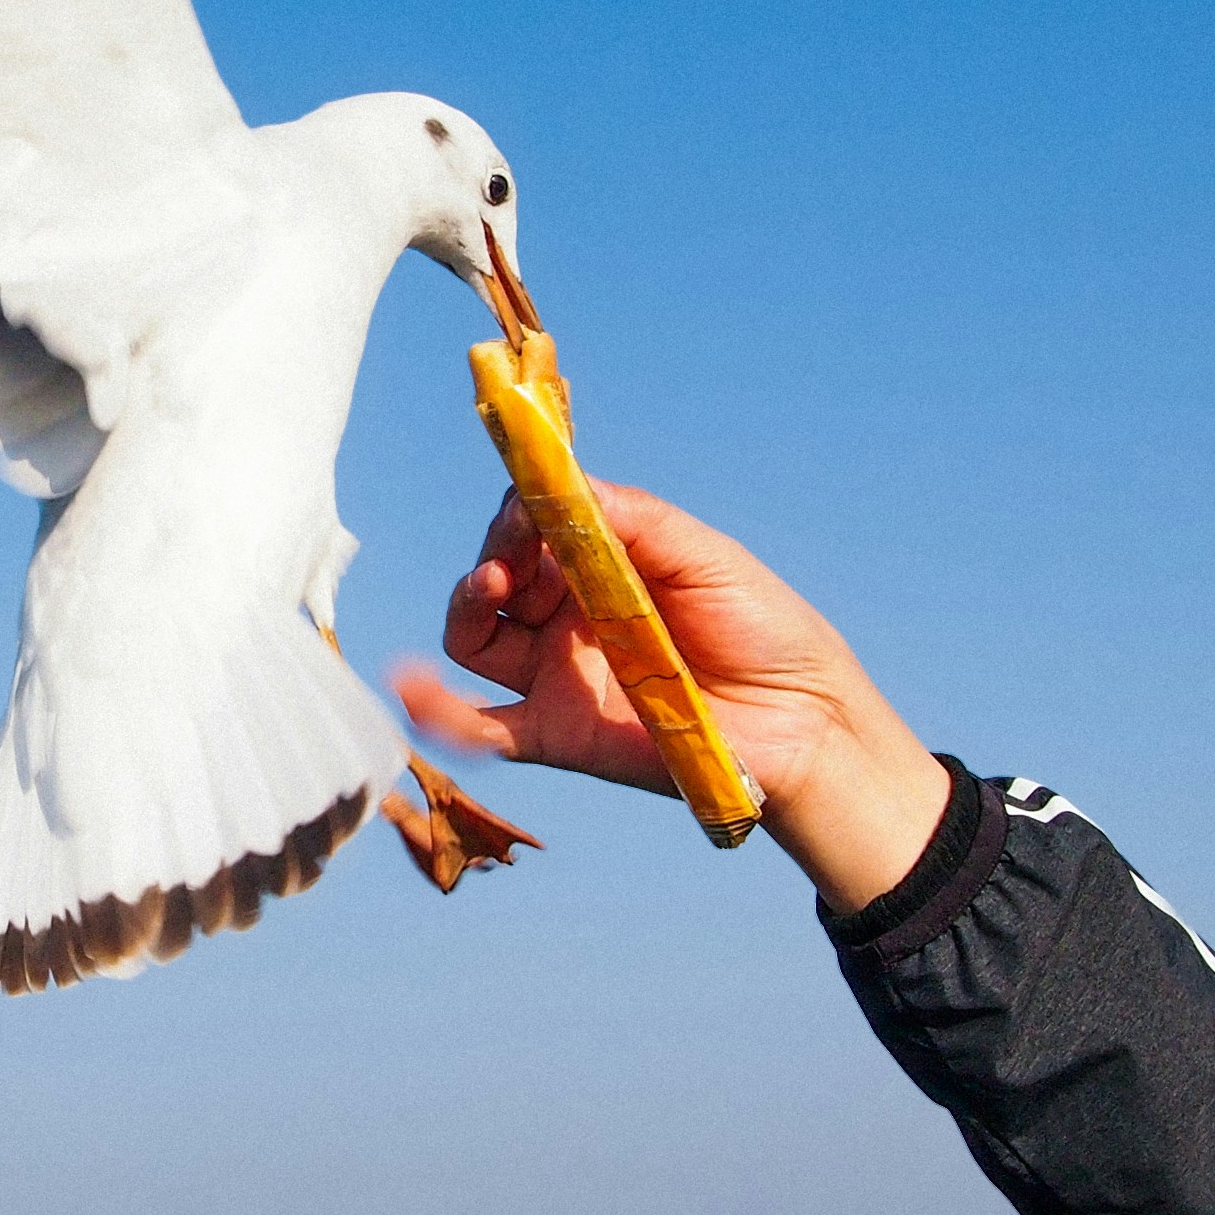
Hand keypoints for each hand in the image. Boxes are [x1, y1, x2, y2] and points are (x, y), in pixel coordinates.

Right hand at [393, 483, 952, 913]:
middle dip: (497, 554)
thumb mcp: (699, 555)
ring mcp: (558, 676)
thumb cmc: (762, 629)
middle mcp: (570, 619)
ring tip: (493, 588)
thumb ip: (628, 517)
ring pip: (476, 637)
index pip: (532, 528)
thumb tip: (556, 480)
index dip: (521, 515)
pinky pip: (480, 726)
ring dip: (469, 605)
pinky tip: (410, 687)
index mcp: (601, 569)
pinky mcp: (557, 734)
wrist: (804, 721)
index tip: (527, 506)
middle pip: (495, 577)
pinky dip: (436, 711)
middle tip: (516, 554)